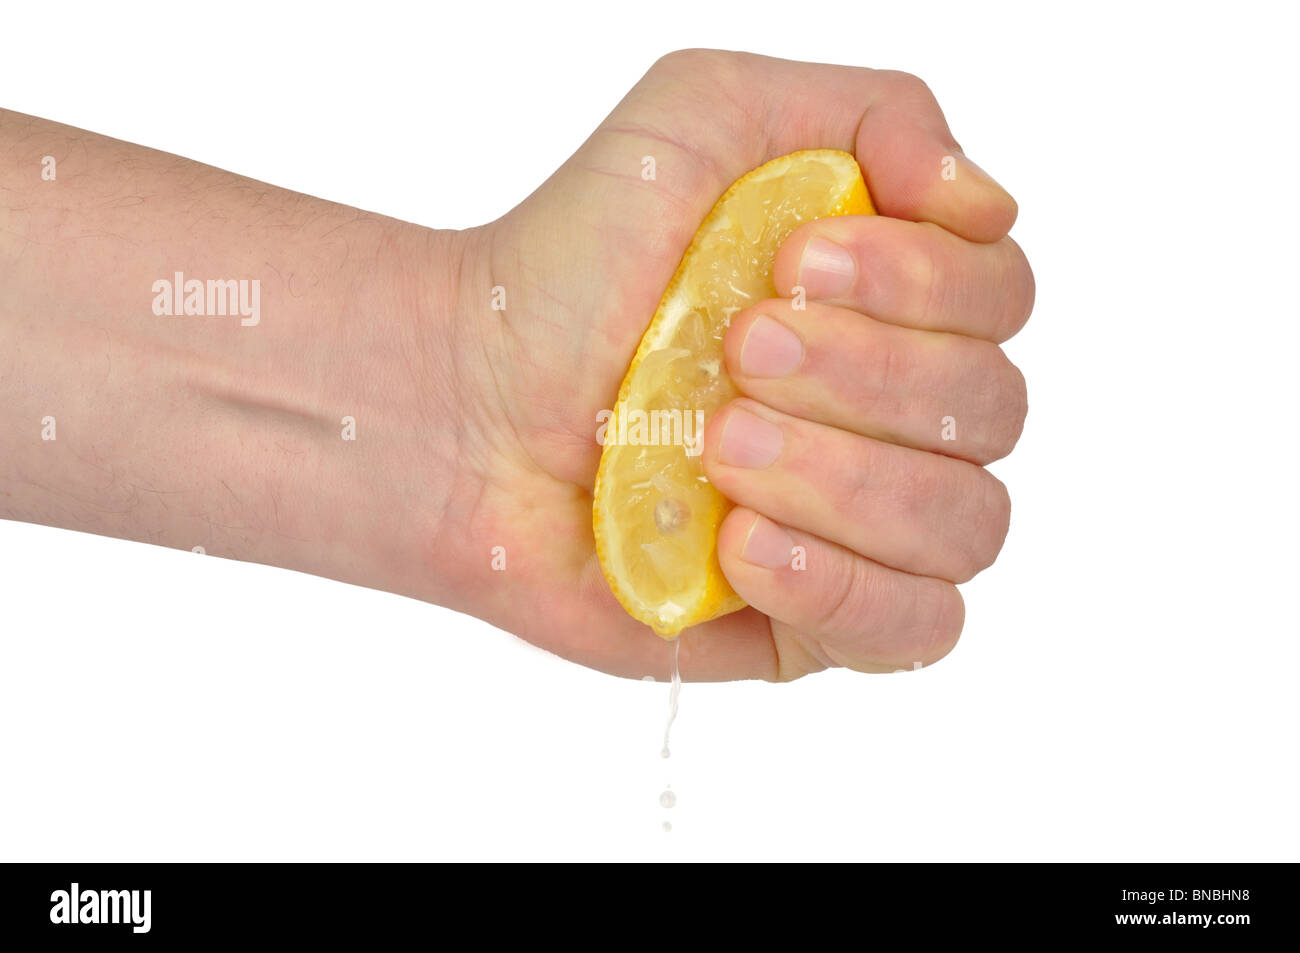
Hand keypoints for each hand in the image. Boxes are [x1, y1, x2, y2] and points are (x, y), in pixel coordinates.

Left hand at [435, 50, 1033, 680]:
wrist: (466, 403)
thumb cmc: (574, 264)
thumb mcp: (705, 117)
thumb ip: (871, 113)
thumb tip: (985, 204)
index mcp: (892, 305)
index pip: (1000, 298)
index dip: (923, 285)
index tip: (794, 264)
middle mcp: (894, 416)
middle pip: (992, 411)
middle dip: (862, 376)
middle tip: (737, 349)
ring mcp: (860, 524)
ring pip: (965, 523)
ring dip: (844, 478)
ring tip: (720, 445)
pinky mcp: (813, 619)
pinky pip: (913, 629)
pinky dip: (840, 583)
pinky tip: (740, 542)